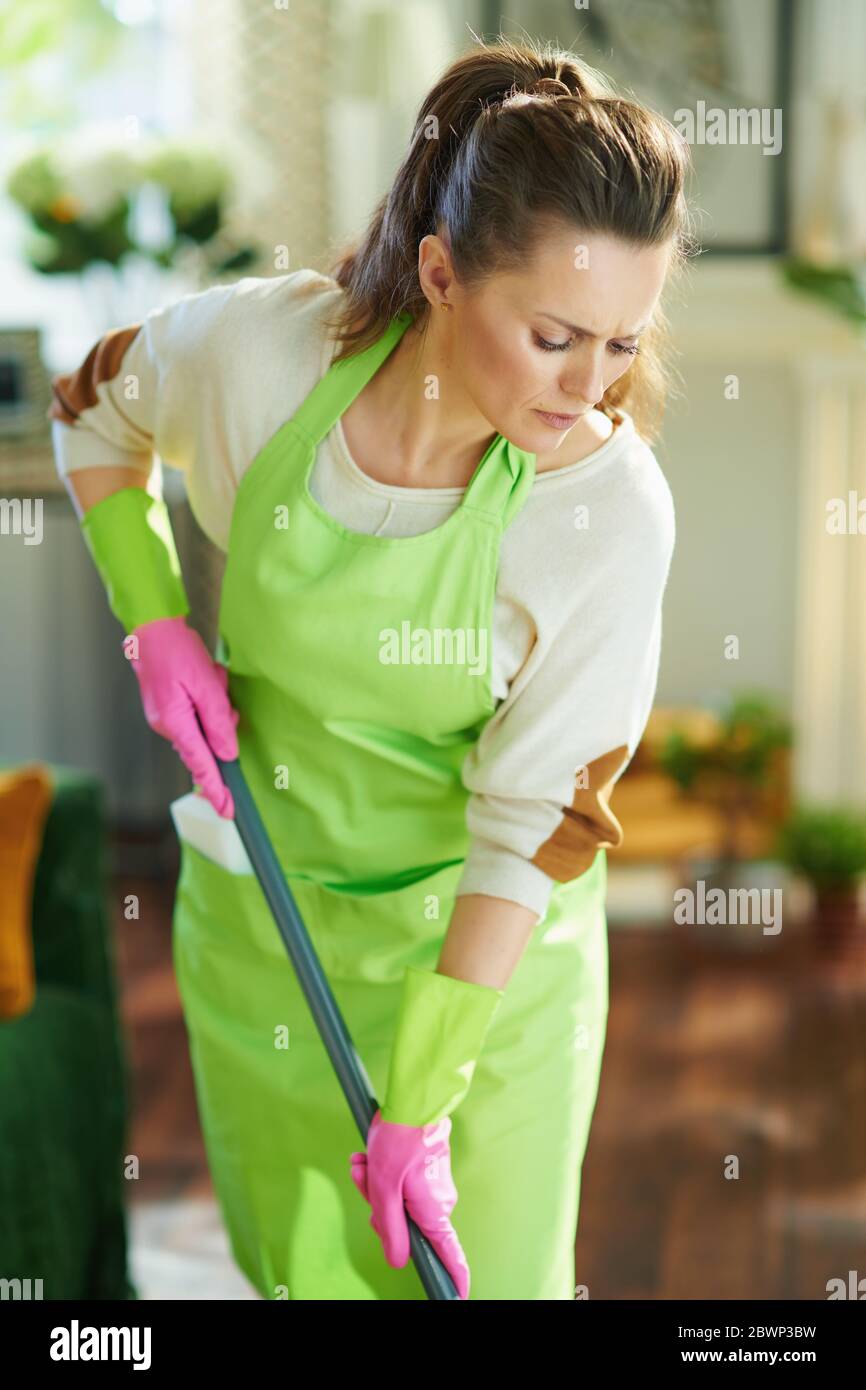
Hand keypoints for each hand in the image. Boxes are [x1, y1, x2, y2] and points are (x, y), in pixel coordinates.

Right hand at [126, 615, 239, 817]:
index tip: (228, 810)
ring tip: (211, 675)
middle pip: (206, 744)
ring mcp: (166, 717)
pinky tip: (207, 674)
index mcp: (174, 724)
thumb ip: (218, 721)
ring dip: (215, 702)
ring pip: (204, 725)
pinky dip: (207, 695)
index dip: (217, 789)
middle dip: (221, 722)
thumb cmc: (176, 652)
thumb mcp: (205, 685)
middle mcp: (167, 726)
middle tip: (219, 688)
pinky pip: (197, 712)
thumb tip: (228, 754)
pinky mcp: (169, 706)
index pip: (201, 765)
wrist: (151, 627)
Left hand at [349, 1108, 469, 1298]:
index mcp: (433, 1211)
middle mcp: (437, 1202)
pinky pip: (399, 1181)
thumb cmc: (401, 1139)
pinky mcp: (425, 1169)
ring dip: (373, 1182)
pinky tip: (367, 1154)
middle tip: (363, 1177)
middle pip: (404, 1222)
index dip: (454, 1277)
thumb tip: (397, 1259)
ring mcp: (432, 1185)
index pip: (449, 1254)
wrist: (413, 1098)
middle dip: (377, 1204)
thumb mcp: (385, 1187)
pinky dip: (380, 1170)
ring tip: (362, 1160)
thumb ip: (390, 1227)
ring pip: (396, 1198)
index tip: (458, 1296)